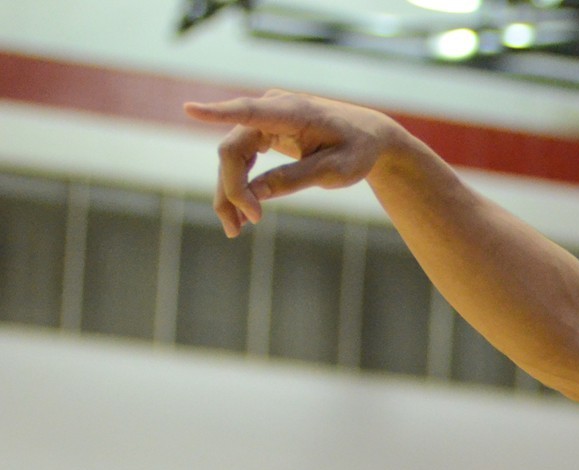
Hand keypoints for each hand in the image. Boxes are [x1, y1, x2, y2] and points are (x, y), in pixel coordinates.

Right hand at [183, 90, 403, 236]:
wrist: (368, 137)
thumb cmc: (357, 150)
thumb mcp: (335, 171)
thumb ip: (296, 179)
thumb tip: (256, 193)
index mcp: (292, 111)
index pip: (248, 112)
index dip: (217, 113)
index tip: (189, 110)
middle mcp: (270, 110)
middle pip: (233, 149)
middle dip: (231, 189)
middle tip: (240, 228)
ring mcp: (263, 120)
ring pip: (232, 157)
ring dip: (229, 193)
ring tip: (233, 230)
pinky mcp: (263, 133)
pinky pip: (241, 160)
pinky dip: (240, 186)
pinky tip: (241, 214)